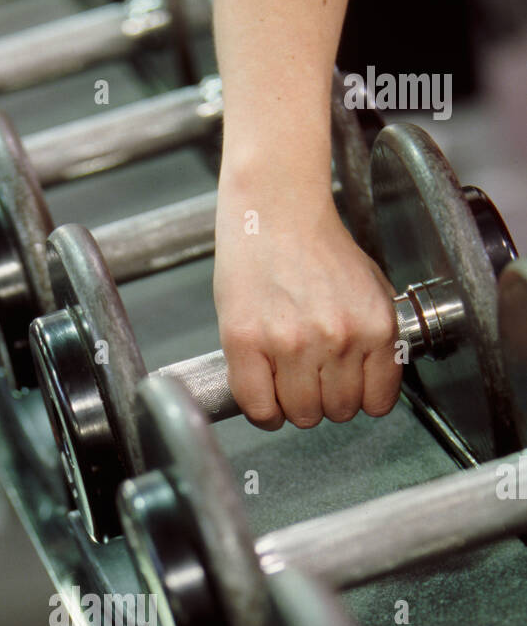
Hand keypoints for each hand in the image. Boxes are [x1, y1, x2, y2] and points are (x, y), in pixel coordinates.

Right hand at [214, 177, 402, 430]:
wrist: (276, 211)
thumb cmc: (318, 246)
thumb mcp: (371, 290)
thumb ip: (376, 339)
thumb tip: (371, 384)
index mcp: (375, 326)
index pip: (377, 402)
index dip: (358, 400)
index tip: (344, 390)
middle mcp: (337, 339)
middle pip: (337, 411)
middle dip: (324, 401)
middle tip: (310, 380)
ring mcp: (291, 344)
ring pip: (300, 414)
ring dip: (292, 406)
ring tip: (286, 381)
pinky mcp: (248, 344)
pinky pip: (260, 407)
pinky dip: (263, 413)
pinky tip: (264, 397)